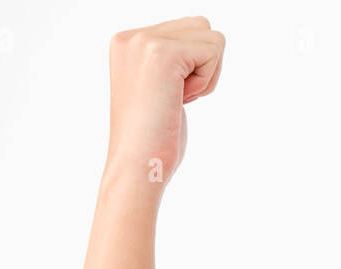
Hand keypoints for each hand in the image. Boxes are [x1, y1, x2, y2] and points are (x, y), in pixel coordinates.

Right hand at [105, 16, 225, 184]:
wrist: (137, 168)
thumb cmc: (152, 141)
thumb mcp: (159, 89)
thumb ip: (174, 61)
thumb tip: (209, 41)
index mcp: (127, 43)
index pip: (187, 30)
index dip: (190, 68)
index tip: (166, 97)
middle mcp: (131, 37)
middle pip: (202, 27)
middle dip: (202, 66)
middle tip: (175, 98)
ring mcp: (145, 42)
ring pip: (211, 38)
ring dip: (206, 74)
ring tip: (176, 99)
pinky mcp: (162, 53)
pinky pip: (213, 52)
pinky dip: (207, 82)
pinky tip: (180, 101)